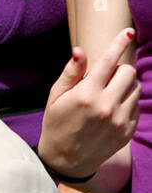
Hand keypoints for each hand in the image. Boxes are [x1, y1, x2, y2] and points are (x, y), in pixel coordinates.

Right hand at [39, 28, 139, 179]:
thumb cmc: (57, 124)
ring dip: (125, 85)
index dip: (118, 44)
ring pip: (135, 88)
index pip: (108, 62)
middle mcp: (106, 106)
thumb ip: (71, 73)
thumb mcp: (55, 97)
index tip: (127, 32)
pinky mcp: (128, 130)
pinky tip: (111, 110)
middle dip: (119, 70)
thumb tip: (80, 51)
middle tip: (105, 78)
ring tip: (108, 95)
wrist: (67, 160)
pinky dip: (127, 101)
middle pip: (128, 73)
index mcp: (86, 95)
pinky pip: (136, 105)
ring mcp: (120, 119)